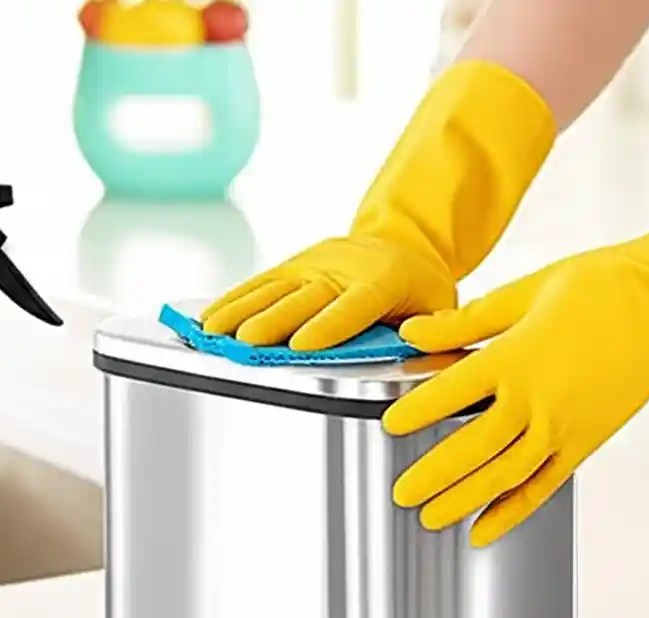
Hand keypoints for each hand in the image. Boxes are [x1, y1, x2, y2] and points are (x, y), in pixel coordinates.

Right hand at [200, 235, 456, 350]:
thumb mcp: (440, 305)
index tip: (303, 345)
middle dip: (272, 322)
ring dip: (241, 312)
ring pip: (274, 289)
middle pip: (304, 298)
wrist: (401, 242)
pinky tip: (208, 318)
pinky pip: (259, 283)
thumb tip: (419, 342)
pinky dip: (233, 300)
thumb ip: (433, 328)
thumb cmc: (420, 286)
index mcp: (382, 280)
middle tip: (246, 343)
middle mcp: (341, 269)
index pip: (354, 305)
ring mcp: (312, 265)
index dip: (328, 325)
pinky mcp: (292, 266)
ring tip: (213, 333)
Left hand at [383, 158, 648, 545]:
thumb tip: (414, 332)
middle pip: (473, 450)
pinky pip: (544, 485)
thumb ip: (465, 323)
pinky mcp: (587, 441)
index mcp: (515, 356)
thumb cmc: (597, 285)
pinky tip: (485, 530)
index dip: (415, 412)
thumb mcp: (523, 293)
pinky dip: (512, 512)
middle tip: (401, 493)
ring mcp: (565, 426)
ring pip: (505, 476)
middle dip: (433, 475)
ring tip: (431, 518)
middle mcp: (538, 400)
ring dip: (465, 501)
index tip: (389, 425)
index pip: (450, 393)